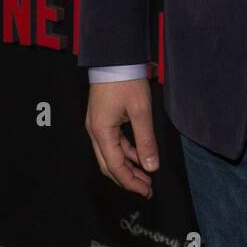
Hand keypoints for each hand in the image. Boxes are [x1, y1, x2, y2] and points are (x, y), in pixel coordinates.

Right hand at [85, 78, 158, 198]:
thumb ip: (146, 140)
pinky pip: (113, 142)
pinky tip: (138, 156)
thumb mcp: (141, 110)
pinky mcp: (102, 118)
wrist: (115, 56)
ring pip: (110, 154)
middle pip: (109, 165)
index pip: (115, 166)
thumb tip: (151, 165)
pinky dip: (125, 152)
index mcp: (102, 132)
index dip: (131, 182)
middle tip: (146, 188)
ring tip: (145, 175)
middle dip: (128, 179)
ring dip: (127, 166)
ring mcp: (96, 125)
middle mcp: (95, 131)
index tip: (147, 190)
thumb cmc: (126, 80)